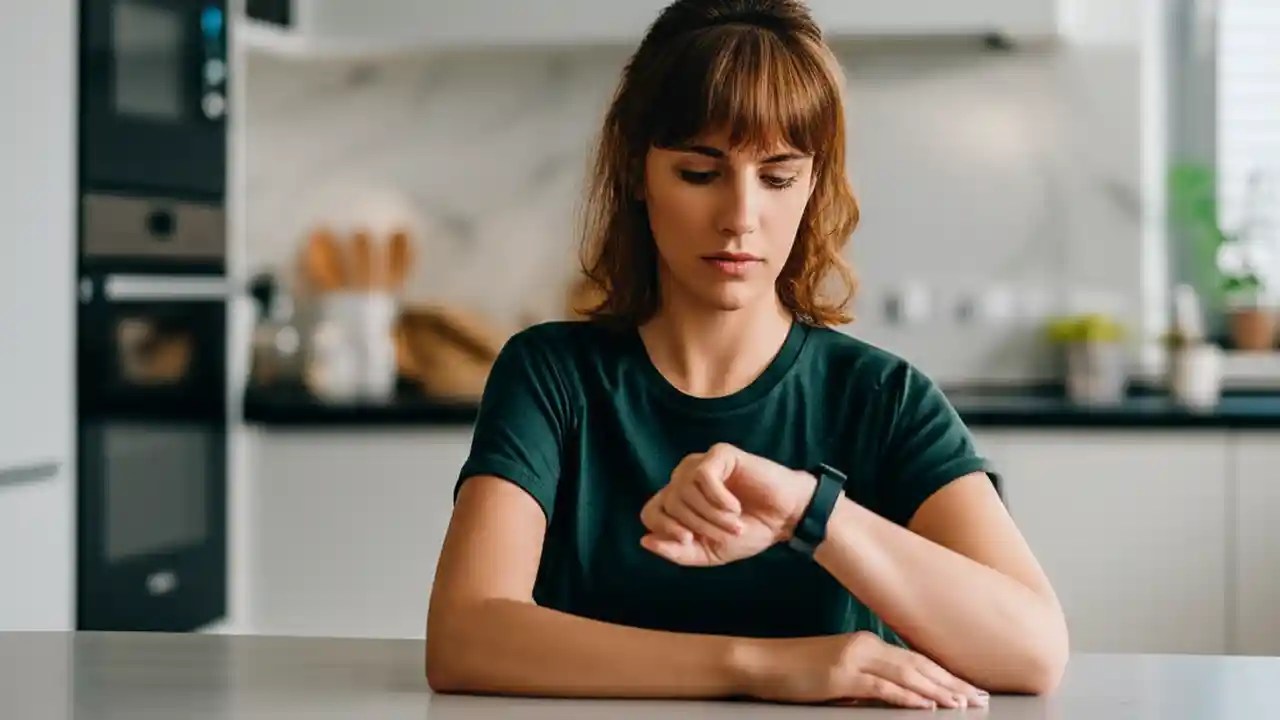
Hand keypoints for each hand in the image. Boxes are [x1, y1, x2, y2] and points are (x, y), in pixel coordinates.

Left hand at [639, 443, 817, 565]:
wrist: (784, 518)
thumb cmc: (748, 532)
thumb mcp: (709, 552)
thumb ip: (678, 552)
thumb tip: (645, 541)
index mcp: (678, 502)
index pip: (650, 512)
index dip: (665, 529)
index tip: (690, 540)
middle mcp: (684, 480)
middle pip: (668, 503)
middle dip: (698, 525)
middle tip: (727, 533)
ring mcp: (700, 464)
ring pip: (684, 490)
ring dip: (711, 514)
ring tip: (735, 522)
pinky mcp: (719, 454)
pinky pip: (703, 476)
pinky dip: (718, 497)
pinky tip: (735, 505)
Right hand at [738, 631, 988, 709]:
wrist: (761, 663)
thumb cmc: (795, 671)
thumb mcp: (836, 673)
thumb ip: (867, 681)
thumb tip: (896, 697)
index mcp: (866, 644)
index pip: (916, 659)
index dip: (946, 674)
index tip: (970, 688)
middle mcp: (866, 646)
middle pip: (920, 665)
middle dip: (953, 683)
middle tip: (981, 698)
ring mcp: (854, 660)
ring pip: (908, 675)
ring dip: (940, 691)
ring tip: (964, 704)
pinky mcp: (842, 675)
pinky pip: (883, 687)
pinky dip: (909, 697)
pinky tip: (928, 705)